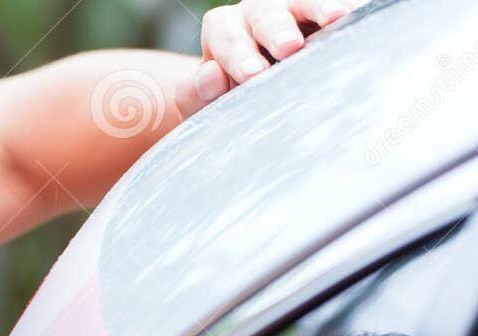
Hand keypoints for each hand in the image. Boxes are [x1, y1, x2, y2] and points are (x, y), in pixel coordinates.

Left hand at [177, 0, 364, 116]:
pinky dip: (350, 7)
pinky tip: (360, 13)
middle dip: (275, 30)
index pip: (224, 33)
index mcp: (225, 30)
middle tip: (288, 48)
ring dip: (318, 8)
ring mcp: (294, 8)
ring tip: (336, 18)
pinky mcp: (326, 11)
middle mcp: (257, 13)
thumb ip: (200, 93)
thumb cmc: (230, 99)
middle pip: (264, 13)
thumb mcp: (208, 101)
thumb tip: (210, 76)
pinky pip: (338, 4)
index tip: (252, 74)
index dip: (236, 52)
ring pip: (303, 1)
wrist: (260, 96)